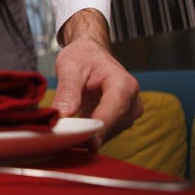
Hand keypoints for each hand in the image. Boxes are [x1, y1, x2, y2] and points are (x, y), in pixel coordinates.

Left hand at [52, 9, 141, 149]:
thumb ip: (67, 92)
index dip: (97, 129)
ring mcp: (129, 112)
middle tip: (64, 138)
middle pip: (112, 126)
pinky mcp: (121, 120)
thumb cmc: (83, 57)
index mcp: (124, 85)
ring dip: (87, 135)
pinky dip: (89, 133)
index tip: (82, 141)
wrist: (90, 53)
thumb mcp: (70, 68)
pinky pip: (105, 133)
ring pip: (108, 133)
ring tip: (65, 132)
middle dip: (88, 134)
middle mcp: (132, 101)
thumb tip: (62, 117)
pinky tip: (73, 131)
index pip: (113, 112)